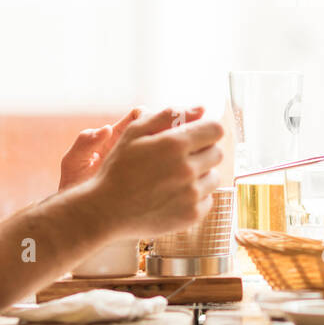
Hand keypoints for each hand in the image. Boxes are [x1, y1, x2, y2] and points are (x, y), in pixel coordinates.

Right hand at [86, 106, 224, 236]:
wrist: (105, 211)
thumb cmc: (119, 168)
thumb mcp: (134, 133)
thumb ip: (167, 116)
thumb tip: (200, 108)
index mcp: (175, 144)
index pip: (216, 130)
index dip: (207, 130)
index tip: (197, 136)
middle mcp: (187, 169)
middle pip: (217, 153)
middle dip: (203, 152)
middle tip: (182, 158)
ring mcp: (191, 195)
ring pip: (214, 177)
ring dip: (201, 175)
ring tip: (177, 178)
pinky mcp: (191, 216)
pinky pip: (208, 200)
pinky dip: (196, 197)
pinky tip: (175, 196)